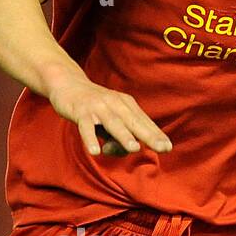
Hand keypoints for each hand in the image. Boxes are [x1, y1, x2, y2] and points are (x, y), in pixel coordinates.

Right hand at [49, 74, 171, 156]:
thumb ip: (117, 136)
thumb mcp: (109, 118)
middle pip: (133, 122)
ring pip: (113, 123)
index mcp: (125, 105)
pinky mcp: (80, 111)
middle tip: (162, 148)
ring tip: (134, 148)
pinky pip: (86, 127)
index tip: (168, 147)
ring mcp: (98, 107)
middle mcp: (115, 104)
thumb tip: (120, 150)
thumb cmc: (93, 105)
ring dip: (123, 136)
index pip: (143, 122)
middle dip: (148, 135)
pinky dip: (90, 138)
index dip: (155, 134)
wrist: (67, 84)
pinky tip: (95, 151)